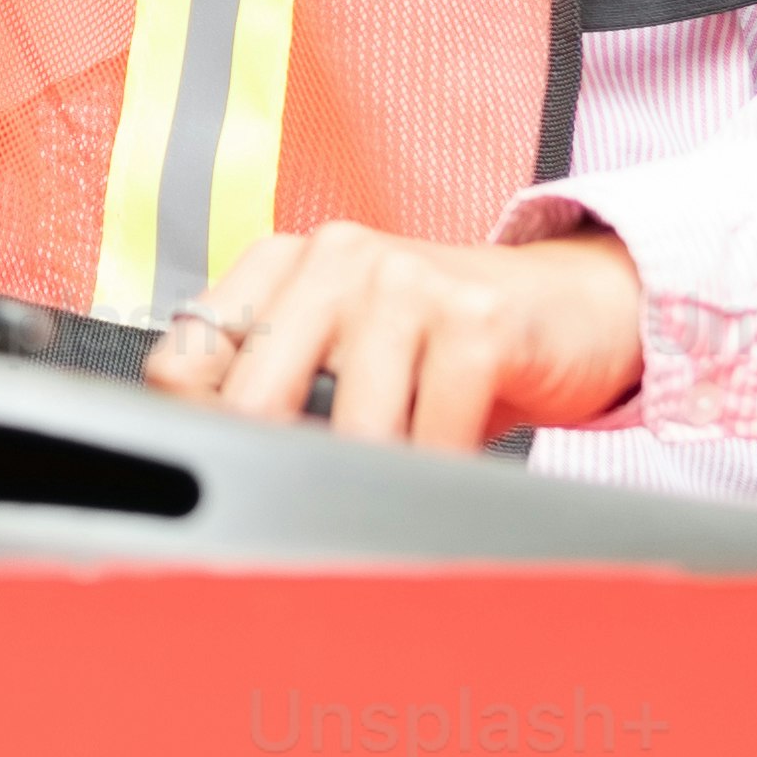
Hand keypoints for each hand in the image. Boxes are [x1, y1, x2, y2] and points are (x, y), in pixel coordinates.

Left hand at [147, 222, 648, 447]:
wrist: (575, 307)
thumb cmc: (447, 346)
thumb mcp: (349, 353)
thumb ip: (276, 390)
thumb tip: (203, 475)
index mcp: (283, 264)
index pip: (182, 364)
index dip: (199, 439)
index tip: (236, 479)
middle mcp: (334, 257)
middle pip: (252, 406)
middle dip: (290, 472)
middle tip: (325, 499)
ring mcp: (405, 280)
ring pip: (351, 435)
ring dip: (381, 479)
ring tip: (405, 472)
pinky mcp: (476, 316)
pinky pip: (433, 440)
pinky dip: (442, 472)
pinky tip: (454, 454)